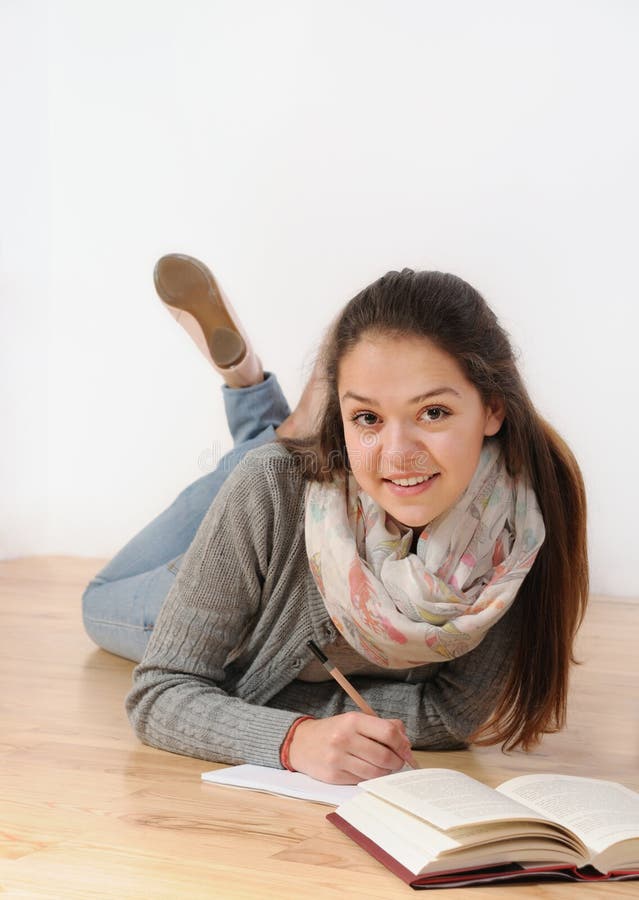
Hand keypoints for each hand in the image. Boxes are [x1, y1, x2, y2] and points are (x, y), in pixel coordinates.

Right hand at [287, 712, 413, 783]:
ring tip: (383, 766)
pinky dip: (369, 777)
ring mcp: (338, 759)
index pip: (388, 733)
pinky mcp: (333, 776)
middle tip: (398, 761)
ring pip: (375, 772)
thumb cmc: (334, 731)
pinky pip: (362, 781)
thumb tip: (405, 742)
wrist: (301, 743)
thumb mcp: (355, 720)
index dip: (402, 744)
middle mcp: (344, 738)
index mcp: (352, 721)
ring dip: (385, 772)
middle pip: (384, 756)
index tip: (406, 750)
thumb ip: (382, 726)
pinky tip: (366, 770)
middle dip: (397, 761)